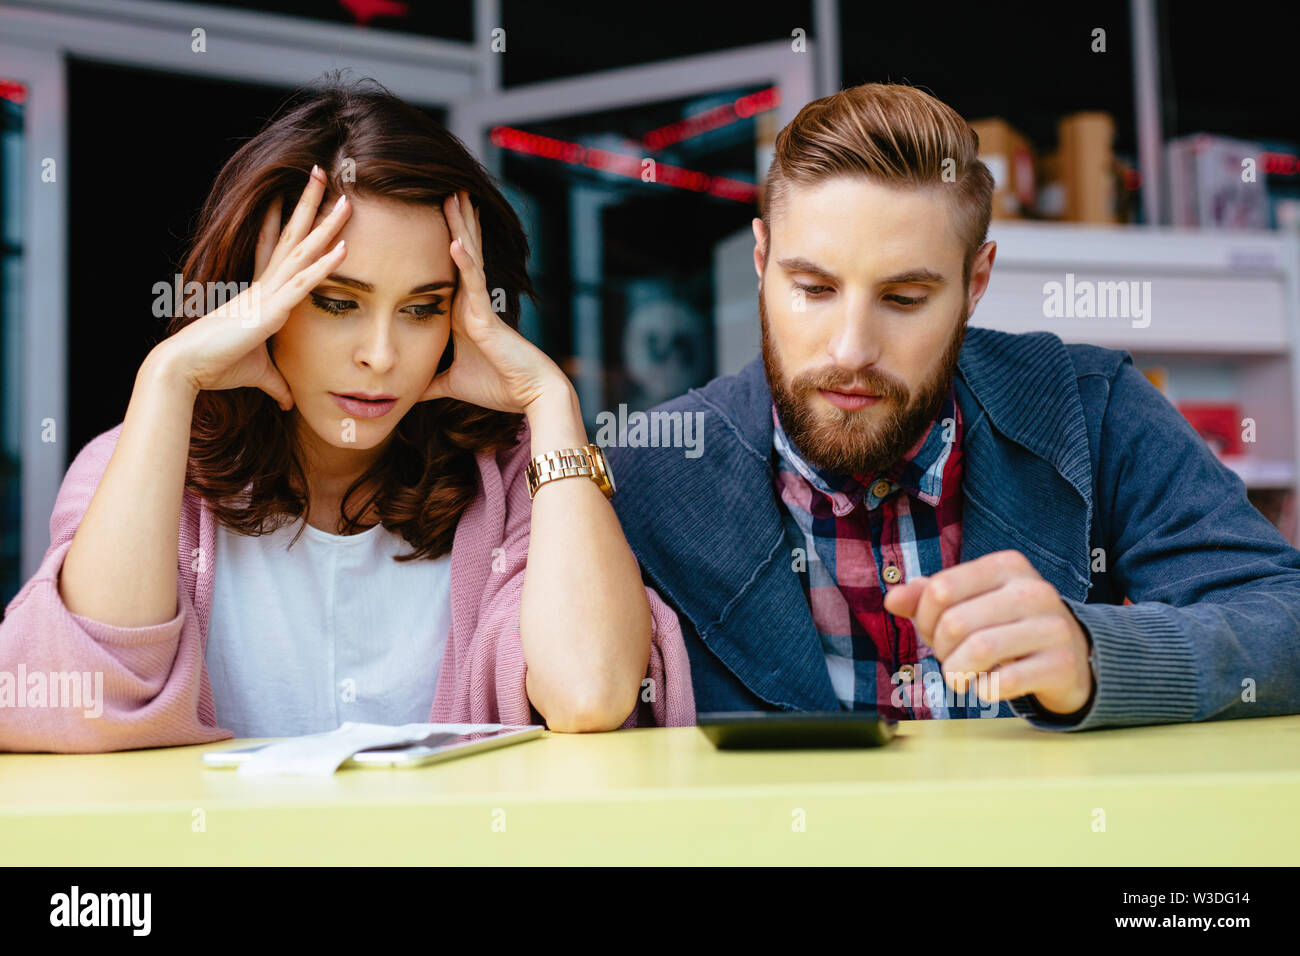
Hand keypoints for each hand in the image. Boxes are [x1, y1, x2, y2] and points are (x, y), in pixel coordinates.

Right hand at [153, 164, 350, 409]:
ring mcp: (268, 294)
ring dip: (326, 226)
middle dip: (312, 204)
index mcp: (263, 293)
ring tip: (347, 199)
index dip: (296, 222)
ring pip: (303, 251)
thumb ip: (278, 384)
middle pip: (296, 236)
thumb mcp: (259, 375)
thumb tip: (290, 402)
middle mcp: (266, 285)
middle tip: (326, 172)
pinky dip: (324, 267)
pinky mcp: (269, 311)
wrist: (185, 369)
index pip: (284, 249)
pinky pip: (303, 284)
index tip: (307, 197)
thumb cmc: (218, 367)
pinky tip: (343, 248)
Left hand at [419, 189, 566, 412]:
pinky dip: (465, 262)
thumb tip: (408, 390)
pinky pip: (474, 284)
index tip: (432, 214)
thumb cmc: (498, 387)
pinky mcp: (486, 317)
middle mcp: (472, 303)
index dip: (448, 240)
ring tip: (455, 194)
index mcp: (463, 313)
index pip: (450, 270)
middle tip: (447, 188)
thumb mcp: (451, 383)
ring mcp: (480, 306)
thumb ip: (430, 383)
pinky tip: (456, 240)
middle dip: (456, 222)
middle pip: (462, 254)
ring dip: (461, 226)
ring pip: (469, 258)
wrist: (529, 395)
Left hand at [882, 549, 1094, 714]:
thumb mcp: (972, 602)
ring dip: (956, 672)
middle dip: (939, 649)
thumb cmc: (1009, 626)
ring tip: (961, 676)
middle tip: (950, 658)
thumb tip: (891, 600)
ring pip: (977, 650)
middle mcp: (1032, 590)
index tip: (933, 633)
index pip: (941, 589)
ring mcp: (1052, 626)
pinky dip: (983, 690)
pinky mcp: (1061, 664)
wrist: (1074, 656)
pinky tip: (988, 686)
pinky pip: (1002, 682)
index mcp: (1006, 566)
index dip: (924, 618)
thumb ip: (929, 598)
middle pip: (954, 623)